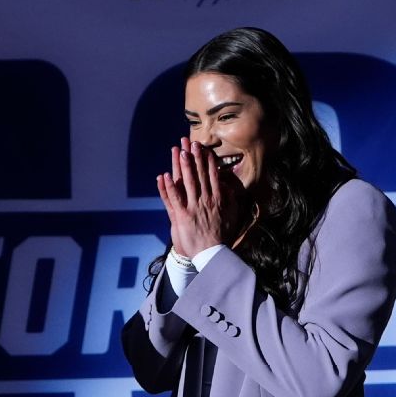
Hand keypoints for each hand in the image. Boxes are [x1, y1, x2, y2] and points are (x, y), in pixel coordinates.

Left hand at [157, 137, 234, 257]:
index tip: (203, 148)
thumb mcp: (232, 215)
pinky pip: (174, 199)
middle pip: (199, 174)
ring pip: (187, 182)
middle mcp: (205, 200)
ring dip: (182, 166)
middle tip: (190, 142)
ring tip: (178, 151)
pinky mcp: (182, 216)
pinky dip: (168, 187)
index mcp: (217, 199)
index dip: (206, 160)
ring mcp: (193, 207)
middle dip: (194, 157)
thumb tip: (228, 186)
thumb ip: (230, 199)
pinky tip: (163, 176)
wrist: (213, 254)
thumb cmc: (222, 236)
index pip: (211, 175)